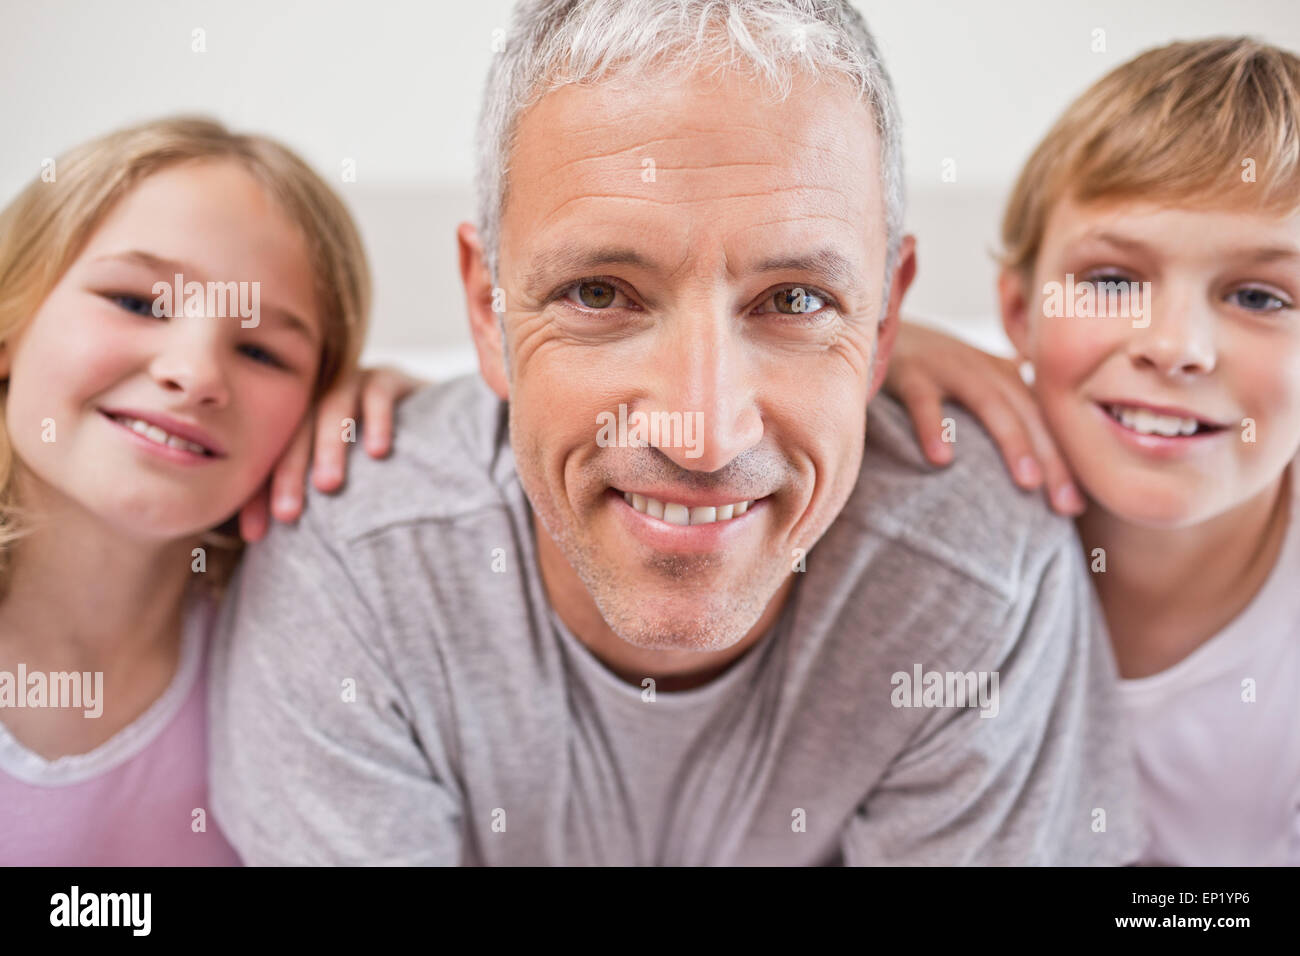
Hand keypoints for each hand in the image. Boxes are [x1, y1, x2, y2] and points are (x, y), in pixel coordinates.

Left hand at [237, 365, 426, 541]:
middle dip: (289, 474)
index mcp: (299, 426)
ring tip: (329, 486)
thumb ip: (313, 505)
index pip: (269, 457)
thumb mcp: (341, 489)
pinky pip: (378, 393)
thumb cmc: (379, 475)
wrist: (433, 431)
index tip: (254, 534)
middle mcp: (320, 400)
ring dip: (329, 448)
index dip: (258, 494)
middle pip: (295, 433)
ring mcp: (354, 384)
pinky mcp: (390, 377)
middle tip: (288, 515)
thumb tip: (265, 548)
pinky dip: (377, 421)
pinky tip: (379, 452)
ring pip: (332, 410)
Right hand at [883, 321, 1084, 515]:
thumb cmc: (929, 365)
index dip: (1064, 461)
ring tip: (1029, 483)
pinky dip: (934, 427)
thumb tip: (1033, 450)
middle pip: (1027, 413)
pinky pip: (924, 401)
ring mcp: (947, 366)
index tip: (1076, 506)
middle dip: (1052, 458)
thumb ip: (1003, 405)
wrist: (878, 325)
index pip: (1043, 419)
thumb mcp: (973, 379)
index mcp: (1003, 374)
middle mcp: (983, 368)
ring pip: (990, 404)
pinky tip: (941, 460)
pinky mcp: (910, 371)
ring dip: (1013, 441)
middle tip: (1066, 505)